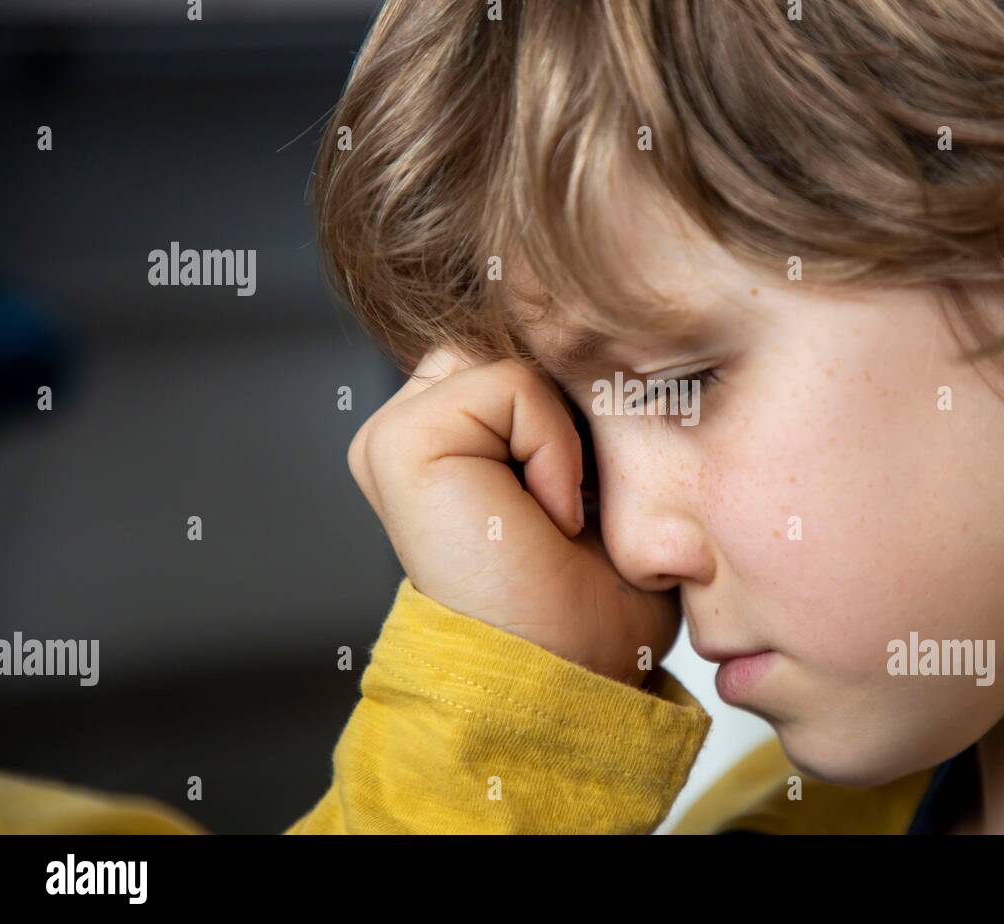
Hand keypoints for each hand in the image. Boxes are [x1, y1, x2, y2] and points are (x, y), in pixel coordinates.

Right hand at [347, 347, 682, 686]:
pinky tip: (546, 514)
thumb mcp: (604, 479)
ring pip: (510, 353)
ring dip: (563, 428)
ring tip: (562, 509)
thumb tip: (606, 330)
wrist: (567, 673)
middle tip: (587, 492)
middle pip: (516, 337)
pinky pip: (504, 383)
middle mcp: (416, 427)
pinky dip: (549, 445)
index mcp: (455, 434)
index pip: (528, 344)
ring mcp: (397, 433)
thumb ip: (582, 403)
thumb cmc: (595, 599)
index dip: (585, 387)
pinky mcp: (397, 444)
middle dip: (574, 399)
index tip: (603, 472)